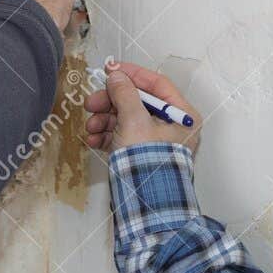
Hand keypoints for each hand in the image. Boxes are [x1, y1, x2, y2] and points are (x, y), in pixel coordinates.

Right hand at [84, 58, 201, 155]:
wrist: (147, 203)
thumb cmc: (149, 162)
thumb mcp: (135, 121)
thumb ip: (124, 94)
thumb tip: (116, 76)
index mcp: (182, 115)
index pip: (157, 84)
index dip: (132, 74)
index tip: (110, 69)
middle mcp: (172, 126)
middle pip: (137, 101)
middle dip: (110, 102)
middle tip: (91, 103)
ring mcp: (156, 141)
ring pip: (126, 119)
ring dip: (104, 120)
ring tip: (90, 127)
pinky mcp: (142, 155)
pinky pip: (123, 137)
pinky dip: (107, 136)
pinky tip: (93, 140)